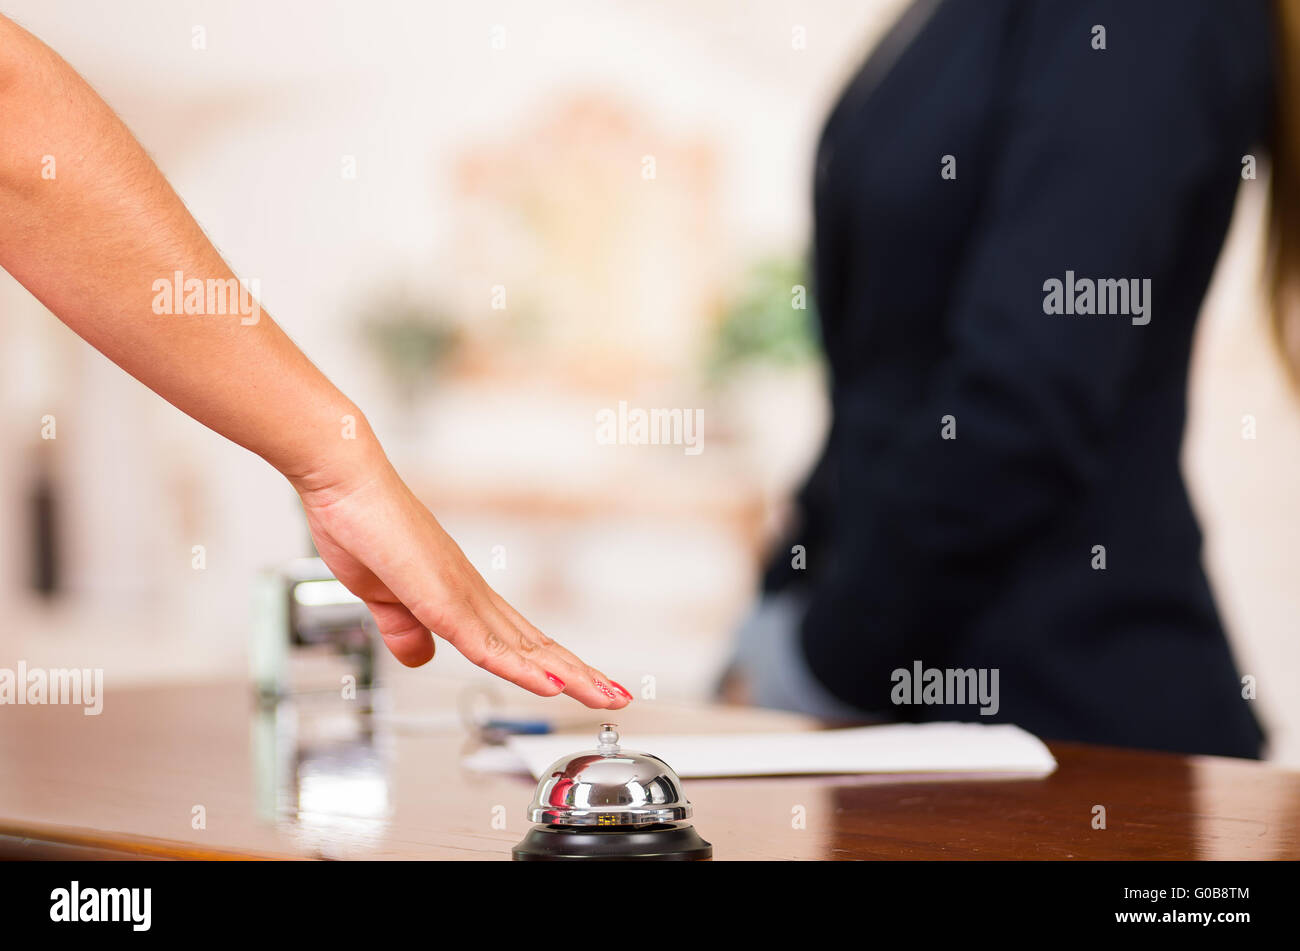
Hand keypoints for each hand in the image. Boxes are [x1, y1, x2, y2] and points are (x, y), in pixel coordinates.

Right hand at [293, 447, 632, 709]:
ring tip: (607, 695)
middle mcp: (473, 596)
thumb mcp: (381, 597)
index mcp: (459, 597)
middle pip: (538, 646)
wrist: (347, 485)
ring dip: (570, 675)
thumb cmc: (361, 527)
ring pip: (526, 649)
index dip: (552, 666)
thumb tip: (419, 654)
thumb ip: (403, 629)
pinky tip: (552, 685)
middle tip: (619, 694)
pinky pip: (487, 646)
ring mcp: (463, 597)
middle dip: (580, 674)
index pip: (518, 642)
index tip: (582, 683)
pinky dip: (523, 670)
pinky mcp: (444, 600)